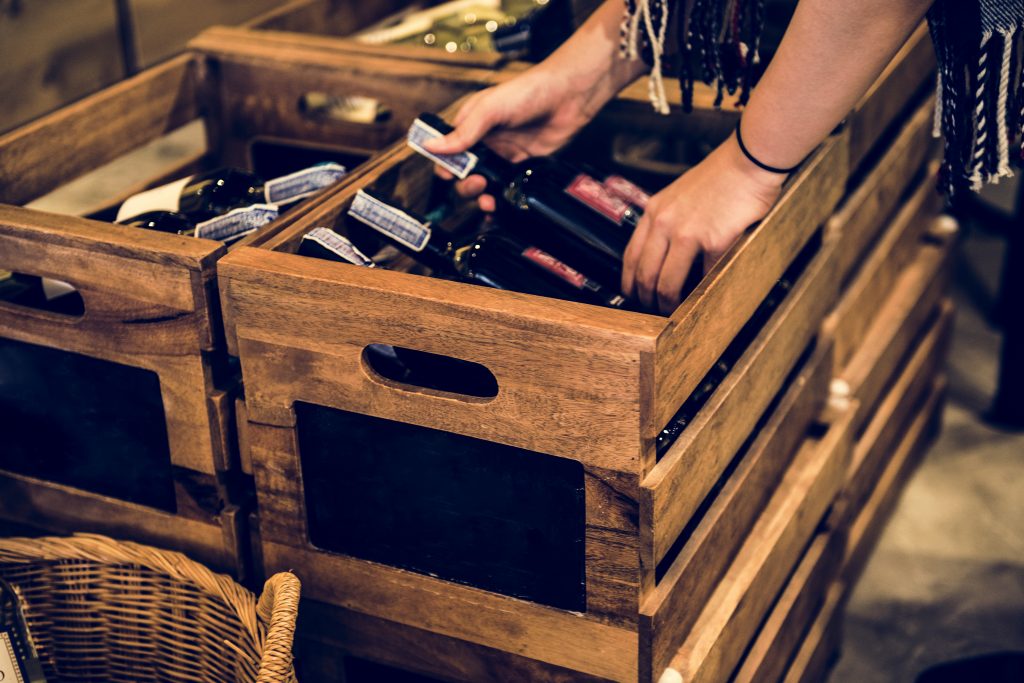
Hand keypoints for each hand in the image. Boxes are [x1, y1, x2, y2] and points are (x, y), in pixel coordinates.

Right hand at [423, 67, 604, 210]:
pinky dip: (500, 200)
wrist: (568, 97)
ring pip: (484, 185)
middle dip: (465, 185)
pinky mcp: (522, 167)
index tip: (450, 175)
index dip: (445, 166)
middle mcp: (484, 142)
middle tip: (478, 183)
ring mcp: (503, 156)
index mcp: (470, 125)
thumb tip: (432, 147)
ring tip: (487, 199)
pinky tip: (499, 205)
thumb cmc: (528, 92)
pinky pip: (506, 188)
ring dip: (480, 197)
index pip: (447, 152)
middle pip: (463, 174)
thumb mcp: (490, 109)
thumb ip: (463, 132)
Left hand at [621, 133, 785, 314]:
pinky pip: (703, 275)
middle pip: (645, 274)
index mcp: (654, 211)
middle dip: (646, 299)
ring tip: (673, 311)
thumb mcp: (678, 195)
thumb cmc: (720, 177)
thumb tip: (662, 255)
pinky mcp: (713, 241)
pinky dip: (701, 290)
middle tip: (652, 311)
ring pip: (668, 282)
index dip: (629, 282)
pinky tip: (701, 295)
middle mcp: (664, 223)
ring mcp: (687, 233)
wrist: (748, 161)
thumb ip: (666, 221)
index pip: (630, 256)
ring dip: (668, 303)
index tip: (633, 295)